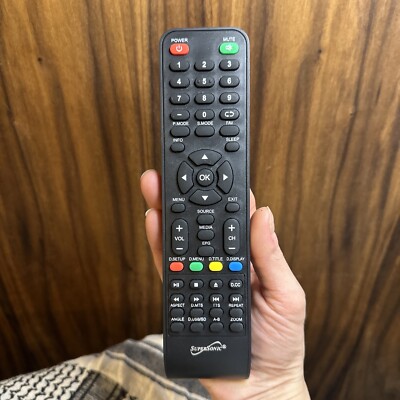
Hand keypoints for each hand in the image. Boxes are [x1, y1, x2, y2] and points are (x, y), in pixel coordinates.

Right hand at [140, 169, 309, 399]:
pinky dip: (158, 245)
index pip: (232, 219)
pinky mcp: (182, 296)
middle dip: (186, 195)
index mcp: (247, 259)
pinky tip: (153, 222)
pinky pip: (167, 268)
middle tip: (175, 168)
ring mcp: (199, 277)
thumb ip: (271, 257)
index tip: (213, 167)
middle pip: (200, 225)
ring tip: (157, 186)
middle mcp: (220, 264)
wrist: (258, 386)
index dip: (222, 192)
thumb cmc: (281, 343)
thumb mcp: (288, 295)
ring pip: (179, 240)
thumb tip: (263, 214)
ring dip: (167, 212)